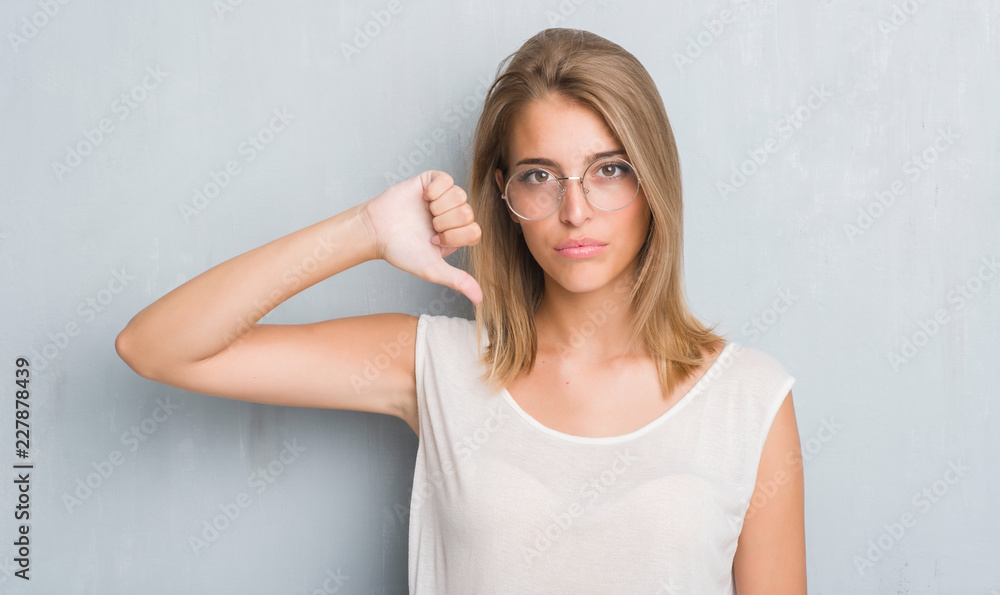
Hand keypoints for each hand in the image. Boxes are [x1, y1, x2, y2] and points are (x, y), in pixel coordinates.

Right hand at [360, 170, 482, 304]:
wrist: (376, 231)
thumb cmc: (402, 251)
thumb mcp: (433, 270)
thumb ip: (458, 281)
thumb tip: (480, 300)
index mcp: (457, 234)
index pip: (475, 231)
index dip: (454, 236)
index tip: (434, 241)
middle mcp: (453, 215)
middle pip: (467, 212)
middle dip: (444, 223)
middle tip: (428, 227)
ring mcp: (444, 197)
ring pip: (459, 194)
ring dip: (438, 207)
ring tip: (424, 213)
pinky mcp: (432, 181)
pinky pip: (446, 179)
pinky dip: (434, 190)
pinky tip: (423, 198)